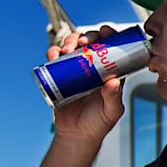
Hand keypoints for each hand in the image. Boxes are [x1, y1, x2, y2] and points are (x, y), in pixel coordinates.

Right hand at [47, 26, 125, 140]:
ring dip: (70, 41)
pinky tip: (54, 55)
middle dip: (88, 35)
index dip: (110, 36)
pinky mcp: (60, 75)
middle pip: (91, 42)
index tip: (106, 31)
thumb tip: (113, 82)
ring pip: (73, 46)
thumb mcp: (112, 111)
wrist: (77, 135)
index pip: (112, 48)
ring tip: (68, 49)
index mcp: (110, 72)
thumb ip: (113, 98)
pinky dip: (53, 53)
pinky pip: (56, 59)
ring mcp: (76, 70)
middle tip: (84, 41)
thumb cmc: (99, 122)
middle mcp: (94, 67)